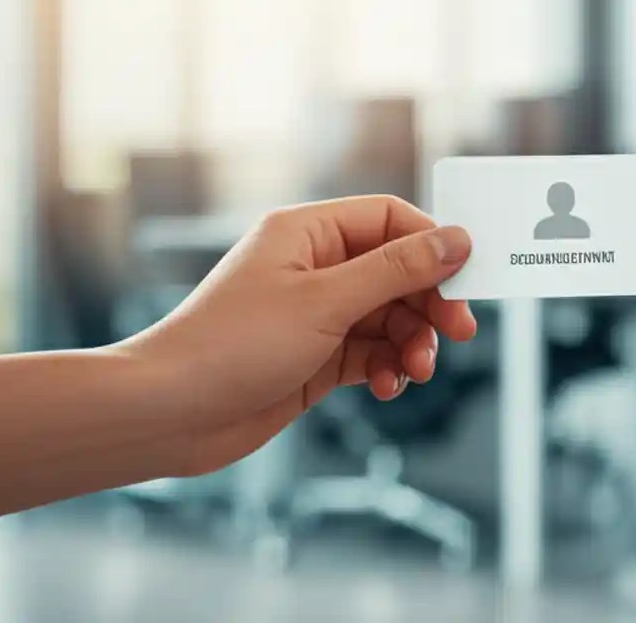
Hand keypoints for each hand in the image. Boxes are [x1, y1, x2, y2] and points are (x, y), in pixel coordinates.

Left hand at [125, 196, 474, 476]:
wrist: (169, 414)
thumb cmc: (232, 346)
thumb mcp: (326, 302)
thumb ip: (397, 270)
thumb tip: (456, 239)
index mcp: (307, 234)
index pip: (389, 219)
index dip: (432, 244)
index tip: (466, 277)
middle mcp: (312, 267)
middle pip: (396, 271)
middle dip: (429, 302)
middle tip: (458, 332)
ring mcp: (314, 314)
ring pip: (388, 317)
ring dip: (412, 342)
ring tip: (417, 370)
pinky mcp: (314, 357)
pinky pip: (370, 353)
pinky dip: (386, 368)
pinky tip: (386, 387)